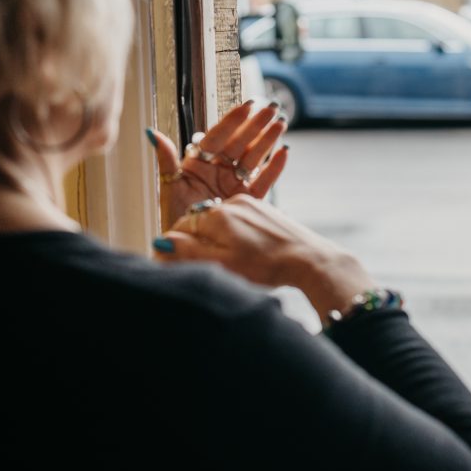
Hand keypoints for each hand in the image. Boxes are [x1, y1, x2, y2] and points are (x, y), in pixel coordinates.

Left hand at [147, 100, 288, 228]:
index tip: (248, 106)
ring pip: (253, 157)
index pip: (217, 136)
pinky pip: (263, 181)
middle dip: (256, 125)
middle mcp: (218, 170)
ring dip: (267, 140)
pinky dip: (274, 168)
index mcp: (199, 163)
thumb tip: (153, 133)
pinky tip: (284, 152)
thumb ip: (166, 160)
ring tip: (280, 123)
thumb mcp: (169, 188)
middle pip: (239, 142)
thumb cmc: (175, 218)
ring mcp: (234, 184)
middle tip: (271, 108)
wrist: (188, 248)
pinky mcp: (247, 200)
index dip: (233, 121)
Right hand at [154, 195, 374, 317]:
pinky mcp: (266, 210)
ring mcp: (252, 204)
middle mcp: (232, 203)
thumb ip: (189, 252)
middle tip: (216, 265)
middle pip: (204, 222)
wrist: (309, 260)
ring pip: (224, 222)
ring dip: (223, 241)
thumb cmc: (266, 267)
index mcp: (216, 215)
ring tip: (237, 262)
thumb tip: (161, 243)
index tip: (184, 263)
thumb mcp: (222, 264)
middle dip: (203, 243)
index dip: (182, 246)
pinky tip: (251, 252)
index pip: (184, 227)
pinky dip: (240, 237)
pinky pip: (242, 222)